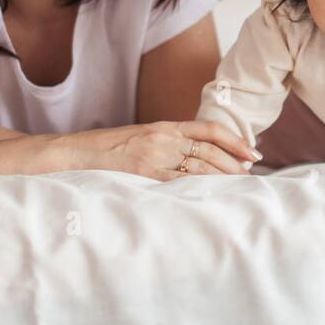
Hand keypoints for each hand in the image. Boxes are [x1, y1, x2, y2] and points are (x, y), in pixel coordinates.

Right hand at [73, 120, 261, 180]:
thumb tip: (190, 163)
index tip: (253, 154)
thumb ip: (165, 146)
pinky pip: (178, 182)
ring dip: (223, 179)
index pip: (209, 130)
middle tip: (251, 178)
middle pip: (209, 151)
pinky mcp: (143, 173)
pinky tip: (212, 197)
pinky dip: (199, 190)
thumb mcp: (140, 139)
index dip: (234, 141)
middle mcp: (163, 138)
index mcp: (164, 126)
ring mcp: (154, 155)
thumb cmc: (104, 151)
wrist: (72, 153)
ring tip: (239, 189)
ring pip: (199, 167)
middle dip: (235, 165)